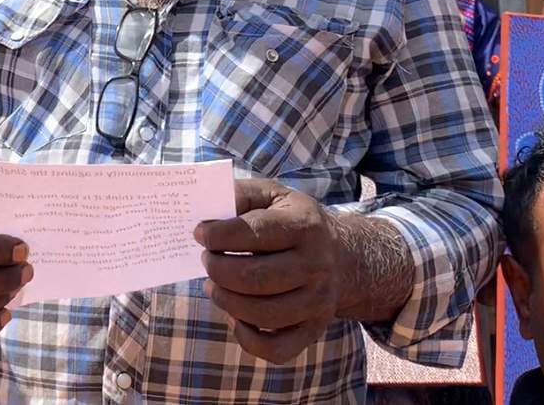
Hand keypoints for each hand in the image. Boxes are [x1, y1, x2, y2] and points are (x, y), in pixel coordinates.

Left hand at [195, 178, 340, 363]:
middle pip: (254, 278)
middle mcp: (315, 266)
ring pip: (262, 314)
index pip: (255, 233)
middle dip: (217, 270)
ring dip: (226, 301)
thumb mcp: (273, 195)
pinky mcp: (313, 329)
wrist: (344, 256)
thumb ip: (240, 194)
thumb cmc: (293, 221)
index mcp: (304, 227)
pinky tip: (234, 316)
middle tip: (206, 260)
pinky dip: (247, 338)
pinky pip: (277, 349)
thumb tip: (206, 207)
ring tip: (214, 285)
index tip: (200, 234)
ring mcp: (317, 302)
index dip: (219, 235)